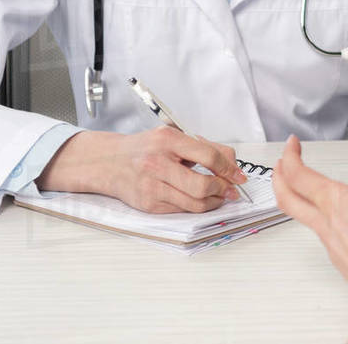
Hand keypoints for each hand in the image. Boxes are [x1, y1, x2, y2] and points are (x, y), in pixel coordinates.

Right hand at [37, 126, 250, 212]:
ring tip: (220, 196)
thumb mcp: (172, 136)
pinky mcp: (148, 205)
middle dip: (223, 189)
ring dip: (214, 202)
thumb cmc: (144, 148)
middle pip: (202, 185)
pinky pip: (182, 210)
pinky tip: (201, 201)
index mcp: (167, 140)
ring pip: (195, 203)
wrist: (108, 162)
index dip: (228, 168)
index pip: (208, 156)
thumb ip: (203, 146)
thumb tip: (232, 163)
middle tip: (231, 189)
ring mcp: (151, 186)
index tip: (239, 175)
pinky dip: (197, 207)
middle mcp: (157, 163)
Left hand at [272, 120, 347, 300]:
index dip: (290, 155)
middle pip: (288, 197)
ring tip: (305, 180)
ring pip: (303, 213)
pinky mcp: (339, 254)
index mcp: (334, 204)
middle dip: (280, 175)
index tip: (292, 143)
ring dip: (298, 193)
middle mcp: (326, 223)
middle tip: (282, 160)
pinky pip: (323, 227)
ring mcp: (330, 241)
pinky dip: (325, 211)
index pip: (298, 174)